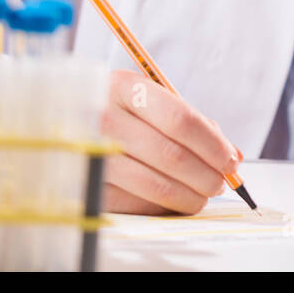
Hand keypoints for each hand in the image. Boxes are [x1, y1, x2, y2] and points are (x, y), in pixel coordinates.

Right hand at [99, 69, 241, 214]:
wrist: (60, 118)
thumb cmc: (120, 109)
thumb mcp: (150, 99)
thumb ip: (193, 123)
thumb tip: (233, 156)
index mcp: (123, 87)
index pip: (181, 119)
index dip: (213, 144)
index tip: (231, 160)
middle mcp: (103, 118)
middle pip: (171, 155)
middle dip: (207, 174)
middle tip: (222, 182)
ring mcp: (90, 153)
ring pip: (156, 184)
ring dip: (190, 195)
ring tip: (204, 194)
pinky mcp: (86, 183)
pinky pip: (137, 202)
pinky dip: (164, 205)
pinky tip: (174, 199)